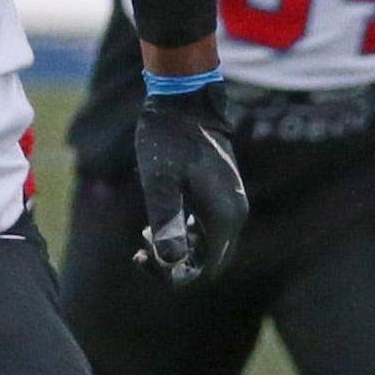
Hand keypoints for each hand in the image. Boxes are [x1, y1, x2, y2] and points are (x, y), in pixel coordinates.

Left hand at [133, 79, 247, 286]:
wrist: (184, 100)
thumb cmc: (168, 138)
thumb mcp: (160, 182)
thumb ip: (167, 221)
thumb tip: (171, 262)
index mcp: (225, 216)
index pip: (204, 269)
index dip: (172, 275)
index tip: (140, 256)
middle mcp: (235, 216)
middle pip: (209, 263)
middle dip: (174, 265)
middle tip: (138, 251)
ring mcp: (231, 206)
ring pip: (206, 248)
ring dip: (176, 250)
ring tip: (142, 234)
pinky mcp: (221, 198)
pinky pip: (205, 231)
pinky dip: (182, 234)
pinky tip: (152, 225)